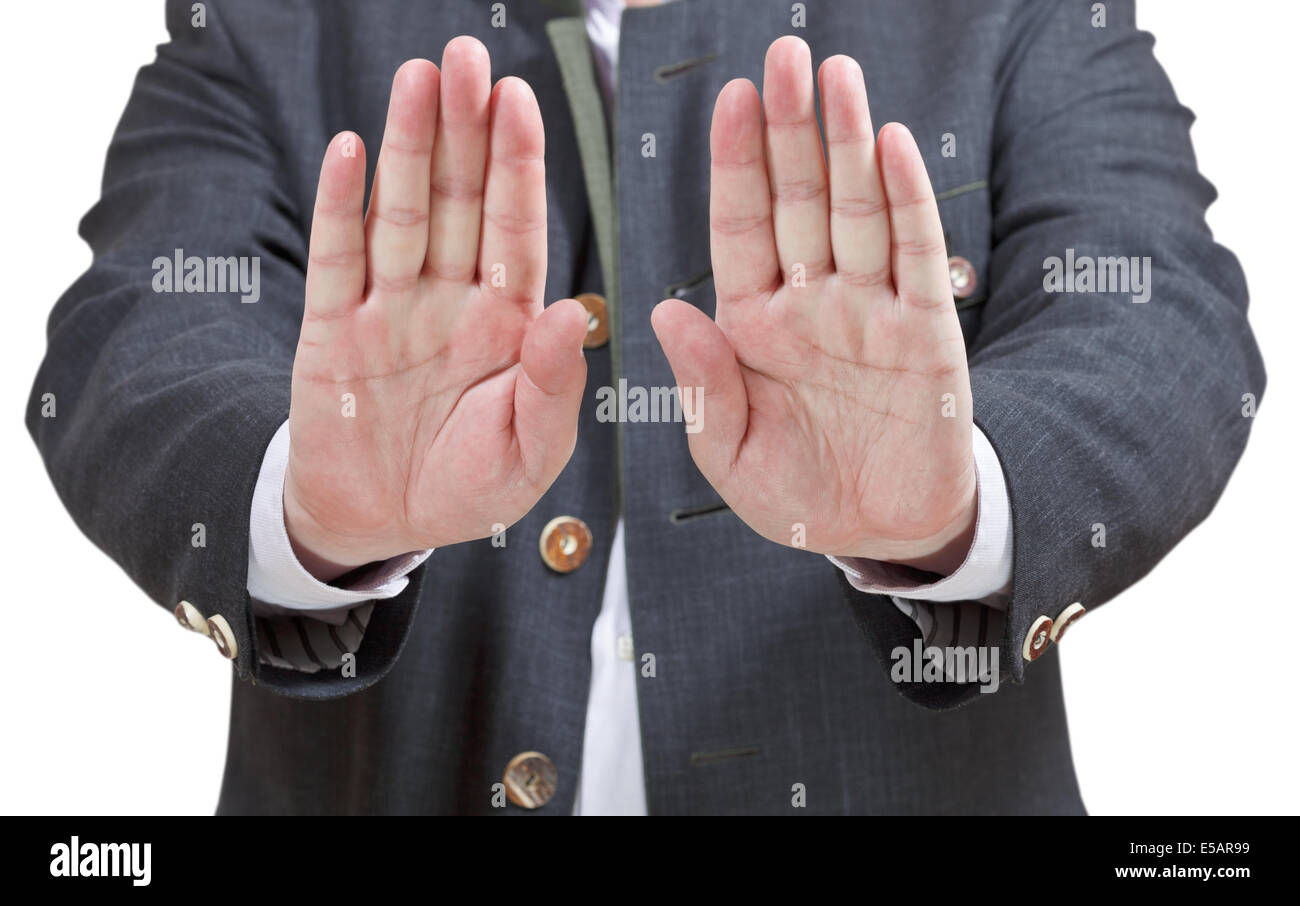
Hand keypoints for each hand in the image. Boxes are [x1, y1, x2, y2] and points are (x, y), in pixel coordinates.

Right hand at [284, 39, 587, 579]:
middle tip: (467, 57)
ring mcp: (389, 309)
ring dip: (407, 147)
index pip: (517, 229)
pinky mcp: (330, 330)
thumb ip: (554, 386)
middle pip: (459, 201)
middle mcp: (450, 301)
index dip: (518, 165)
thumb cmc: (470, 488)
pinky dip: (341, 208)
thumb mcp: (530, 455)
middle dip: (464, 130)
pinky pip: (337, 259)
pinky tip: (349, 150)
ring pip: (401, 214)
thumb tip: (574, 313)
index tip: (520, 101)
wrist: (384, 523)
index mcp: (508, 324)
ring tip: (418, 80)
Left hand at [652, 37, 975, 572]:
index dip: (737, 165)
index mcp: (752, 325)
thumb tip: (664, 309)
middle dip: (791, 130)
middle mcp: (810, 303)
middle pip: (799, 200)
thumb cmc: (795, 494)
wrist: (879, 531)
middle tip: (786, 54)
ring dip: (848, 144)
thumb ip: (702, 386)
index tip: (730, 97)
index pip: (741, 228)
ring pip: (857, 212)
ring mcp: (869, 310)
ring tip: (838, 77)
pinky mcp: (927, 332)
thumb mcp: (731, 456)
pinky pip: (914, 256)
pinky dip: (906, 202)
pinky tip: (891, 146)